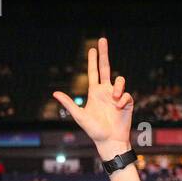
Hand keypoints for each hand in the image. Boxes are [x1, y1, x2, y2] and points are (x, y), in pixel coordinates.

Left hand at [53, 37, 132, 156]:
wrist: (110, 141)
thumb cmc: (94, 131)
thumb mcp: (79, 116)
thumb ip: (69, 103)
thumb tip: (55, 93)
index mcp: (95, 92)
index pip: (94, 72)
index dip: (93, 60)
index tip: (92, 48)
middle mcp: (106, 91)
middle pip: (106, 68)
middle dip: (104, 53)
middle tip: (102, 39)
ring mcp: (117, 96)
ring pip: (119, 80)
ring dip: (117, 86)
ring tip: (114, 99)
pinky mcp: (127, 102)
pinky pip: (126, 94)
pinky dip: (123, 100)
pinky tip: (119, 108)